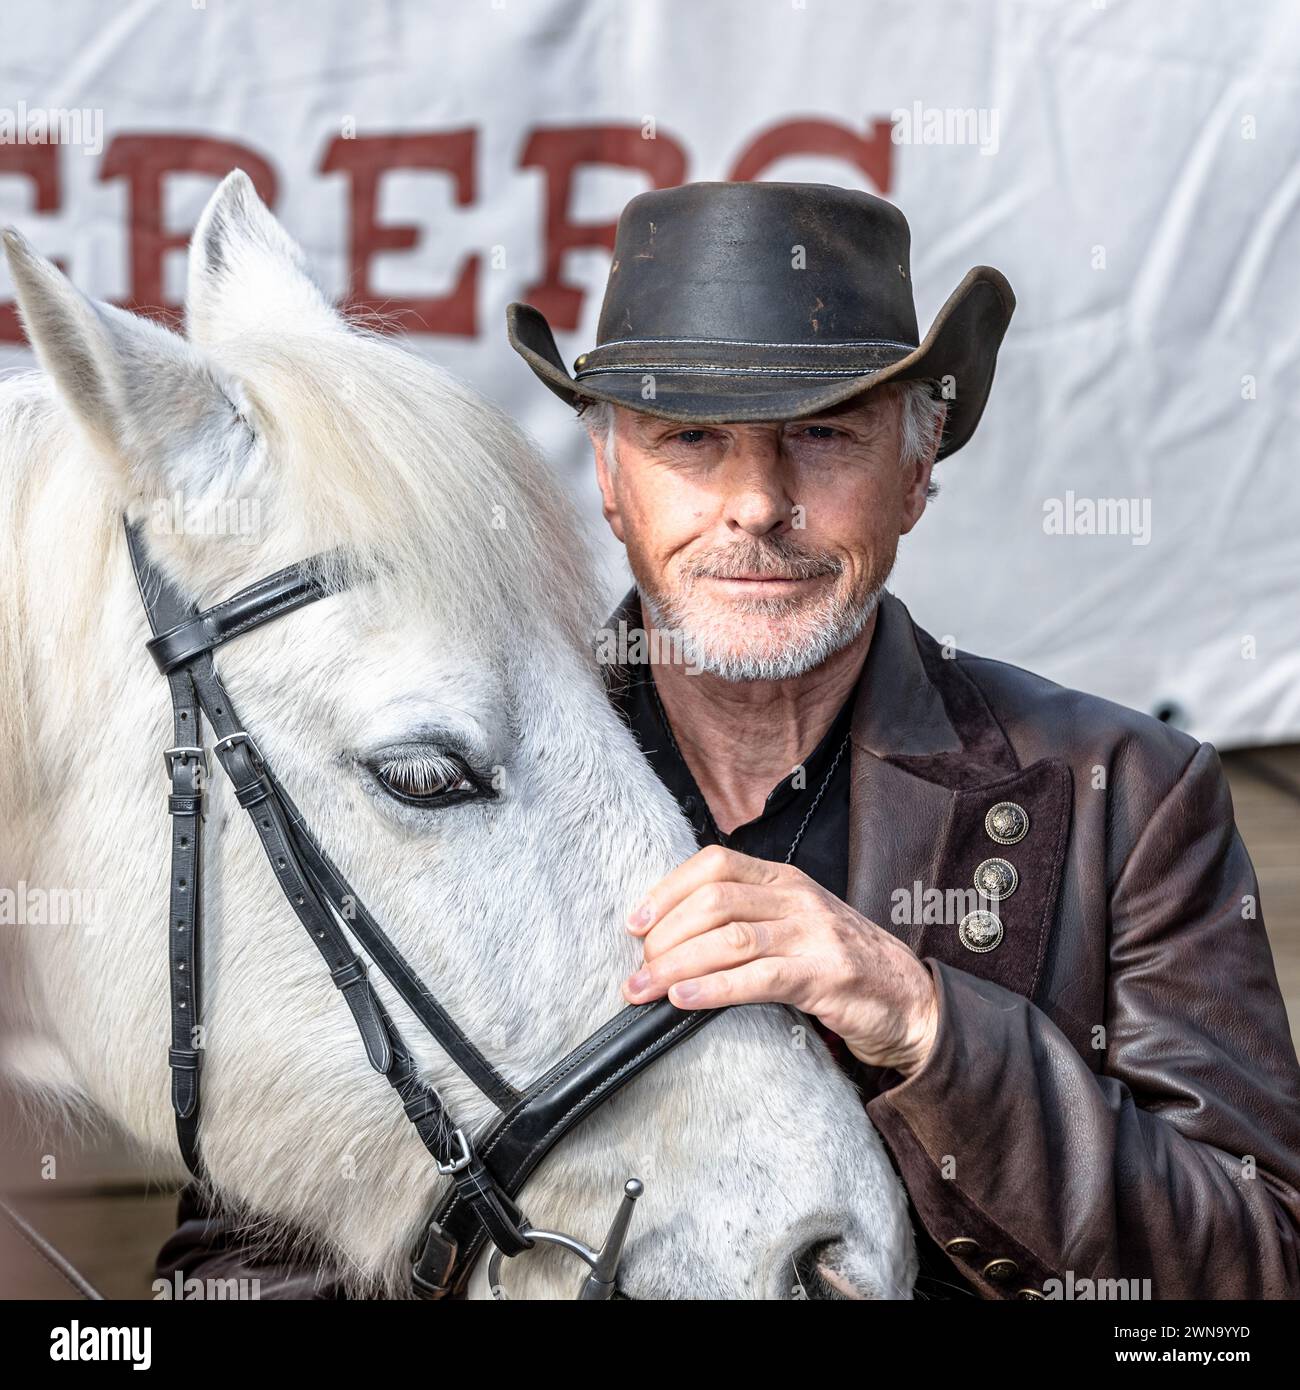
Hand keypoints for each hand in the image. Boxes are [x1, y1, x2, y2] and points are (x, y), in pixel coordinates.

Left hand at [621, 844, 938, 1075]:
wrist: (910, 1001)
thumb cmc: (841, 964)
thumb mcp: (793, 925)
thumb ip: (746, 919)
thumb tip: (671, 936)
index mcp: (784, 879)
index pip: (714, 864)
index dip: (667, 891)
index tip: (635, 924)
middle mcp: (797, 897)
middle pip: (714, 900)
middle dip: (665, 934)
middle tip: (638, 967)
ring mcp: (814, 934)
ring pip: (730, 938)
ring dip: (677, 964)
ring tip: (643, 988)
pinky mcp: (825, 975)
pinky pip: (758, 977)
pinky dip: (713, 989)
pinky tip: (684, 1001)